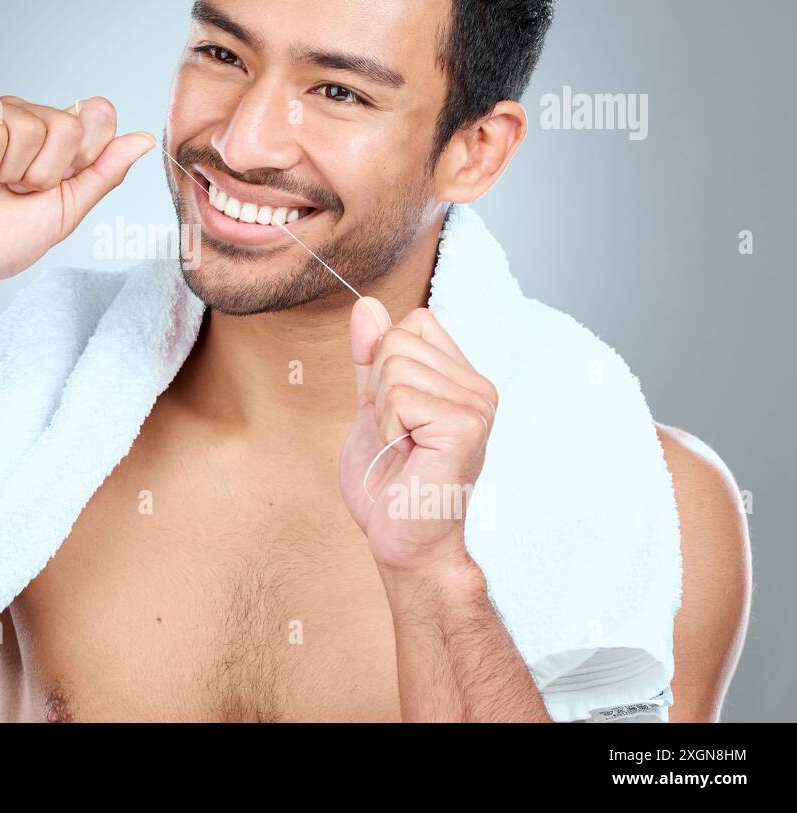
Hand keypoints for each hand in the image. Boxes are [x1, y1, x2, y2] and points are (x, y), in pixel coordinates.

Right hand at [0, 90, 154, 286]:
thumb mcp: (63, 213)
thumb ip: (102, 174)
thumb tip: (143, 139)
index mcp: (55, 136)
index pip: (97, 118)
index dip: (78, 161)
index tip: (47, 188)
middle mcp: (25, 115)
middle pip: (66, 127)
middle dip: (41, 175)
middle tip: (10, 191)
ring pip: (28, 127)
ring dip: (6, 173)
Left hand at [338, 297, 497, 574]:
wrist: (401, 540)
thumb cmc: (389, 483)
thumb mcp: (371, 407)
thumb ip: (370, 357)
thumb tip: (367, 304)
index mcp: (461, 379)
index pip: (414, 321)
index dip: (384, 361)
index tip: (393, 412)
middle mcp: (478, 387)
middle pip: (399, 338)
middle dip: (378, 388)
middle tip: (396, 435)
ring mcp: (477, 404)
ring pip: (395, 365)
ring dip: (382, 411)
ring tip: (403, 446)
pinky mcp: (466, 425)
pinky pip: (400, 396)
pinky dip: (389, 427)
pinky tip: (408, 454)